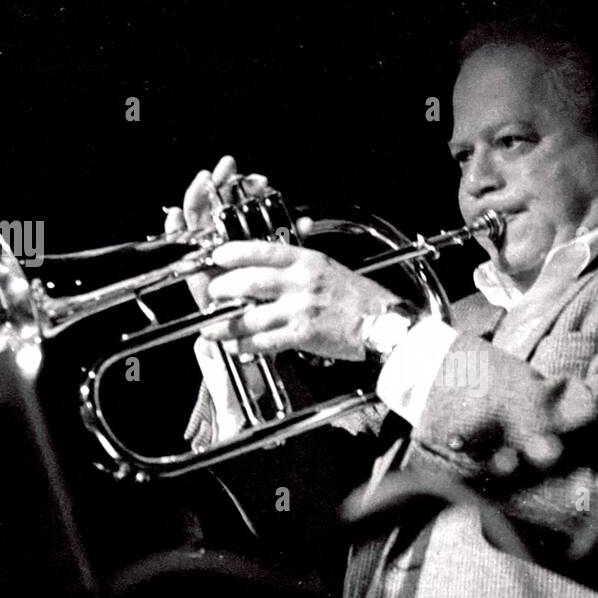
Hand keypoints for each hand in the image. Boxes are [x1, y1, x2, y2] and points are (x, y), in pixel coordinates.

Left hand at [164, 156, 401, 360]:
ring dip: (226, 323)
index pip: (263, 250)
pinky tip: (236, 347)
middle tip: (213, 295)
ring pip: (251, 315)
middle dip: (223, 289)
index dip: (235, 252)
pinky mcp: (303, 335)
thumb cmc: (361, 298)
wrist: (385, 324)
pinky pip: (265, 341)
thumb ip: (301, 264)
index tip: (218, 256)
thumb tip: (276, 259)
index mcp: (308, 261)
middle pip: (249, 281)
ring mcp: (301, 309)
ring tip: (211, 328)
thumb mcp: (330, 269)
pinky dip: (246, 345)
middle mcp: (301, 282)